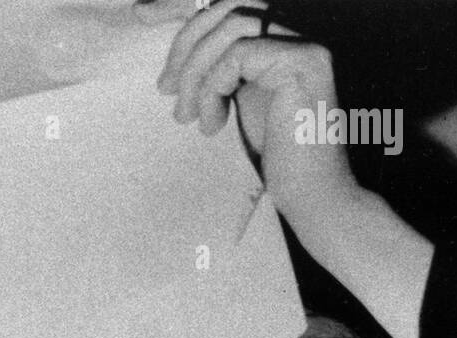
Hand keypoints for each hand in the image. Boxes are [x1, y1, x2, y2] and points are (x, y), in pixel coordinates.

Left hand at [137, 0, 362, 243]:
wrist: (313, 199)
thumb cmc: (277, 164)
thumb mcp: (241, 105)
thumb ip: (222, 72)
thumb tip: (179, 58)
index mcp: (283, 43)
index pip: (230, 6)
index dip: (185, 15)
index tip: (144, 22)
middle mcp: (299, 35)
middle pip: (228, 6)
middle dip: (186, 44)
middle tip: (166, 89)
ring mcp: (304, 46)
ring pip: (230, 26)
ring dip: (196, 71)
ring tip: (188, 115)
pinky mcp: (301, 63)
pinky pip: (237, 55)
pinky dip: (213, 87)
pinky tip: (213, 124)